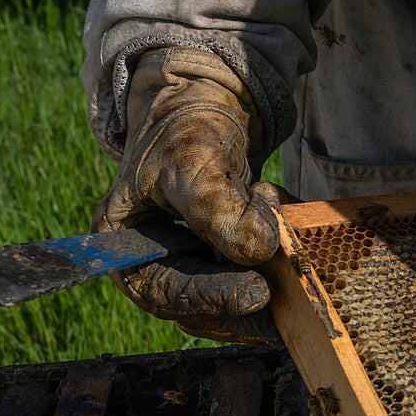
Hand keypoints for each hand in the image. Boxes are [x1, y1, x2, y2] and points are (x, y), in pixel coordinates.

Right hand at [93, 47, 282, 344]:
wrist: (209, 108)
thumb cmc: (185, 131)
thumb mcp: (191, 159)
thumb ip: (217, 205)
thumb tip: (260, 250)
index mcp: (125, 248)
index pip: (163, 293)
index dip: (210, 298)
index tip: (257, 293)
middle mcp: (158, 264)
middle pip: (202, 307)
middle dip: (248, 295)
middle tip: (290, 288)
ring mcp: (196, 265)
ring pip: (235, 297)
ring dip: (269, 277)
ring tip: (282, 225)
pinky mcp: (230, 259)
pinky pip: (259, 277)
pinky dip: (282, 259)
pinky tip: (289, 217)